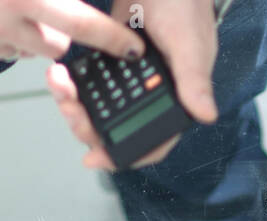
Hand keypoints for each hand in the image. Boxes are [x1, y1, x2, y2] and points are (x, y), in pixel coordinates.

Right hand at [0, 0, 143, 63]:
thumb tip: (74, 2)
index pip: (82, 22)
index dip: (111, 37)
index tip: (133, 49)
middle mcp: (4, 21)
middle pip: (57, 45)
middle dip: (61, 30)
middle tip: (48, 10)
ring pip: (26, 49)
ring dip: (25, 30)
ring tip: (3, 1)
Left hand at [46, 0, 218, 170]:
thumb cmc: (183, 0)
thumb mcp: (189, 41)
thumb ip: (194, 79)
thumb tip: (206, 116)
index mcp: (178, 97)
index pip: (154, 140)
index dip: (126, 155)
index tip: (96, 158)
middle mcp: (155, 93)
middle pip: (119, 128)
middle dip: (89, 125)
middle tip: (69, 109)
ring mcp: (132, 77)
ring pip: (101, 108)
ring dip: (76, 104)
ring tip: (60, 85)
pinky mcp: (113, 59)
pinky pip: (92, 82)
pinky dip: (75, 83)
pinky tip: (61, 77)